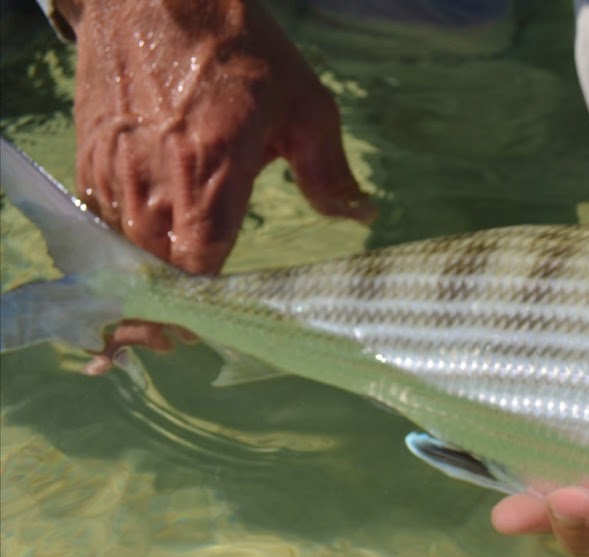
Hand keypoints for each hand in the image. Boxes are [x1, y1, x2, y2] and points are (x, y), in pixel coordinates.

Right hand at [62, 0, 374, 364]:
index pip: (197, 270)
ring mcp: (113, 169)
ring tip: (159, 321)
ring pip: (120, 253)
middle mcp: (151, 179)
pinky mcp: (90, 156)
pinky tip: (134, 269)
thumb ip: (330, 172)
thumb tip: (362, 216)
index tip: (215, 336)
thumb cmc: (236, 47)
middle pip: (151, 275)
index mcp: (208, 172)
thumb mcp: (304, 104)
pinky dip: (113, 252)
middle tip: (188, 340)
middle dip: (165, 316)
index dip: (204, 313)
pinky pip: (98, 222)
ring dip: (137, 289)